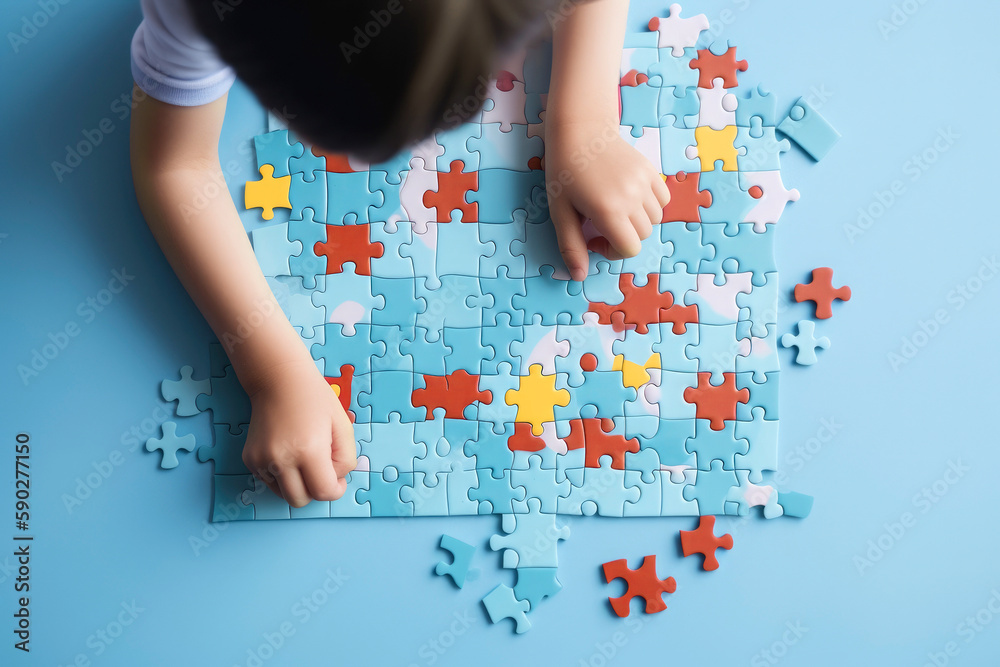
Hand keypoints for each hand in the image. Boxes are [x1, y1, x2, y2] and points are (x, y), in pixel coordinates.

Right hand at [241, 360, 356, 506]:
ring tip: (304, 458)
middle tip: (322, 469)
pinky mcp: (250, 459)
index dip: (336, 490)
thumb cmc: (315, 399)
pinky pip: (270, 482)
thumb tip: (335, 481)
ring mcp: (261, 460)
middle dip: (315, 491)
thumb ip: (346, 459)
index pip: (323, 492)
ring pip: (284, 494)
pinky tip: (288, 452)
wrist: (279, 380)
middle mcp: (280, 459)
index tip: (338, 479)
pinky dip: (282, 475)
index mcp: (308, 451)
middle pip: (300, 500)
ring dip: (298, 485)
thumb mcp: (343, 427)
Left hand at [544, 118, 670, 280]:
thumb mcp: (561, 212)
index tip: (595, 239)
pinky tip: (630, 197)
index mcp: (609, 210)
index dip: (613, 251)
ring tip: (616, 208)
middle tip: (601, 223)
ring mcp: (644, 182)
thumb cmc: (565, 172)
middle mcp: (631, 197)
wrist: (580, 131)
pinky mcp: (650, 170)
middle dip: (624, 236)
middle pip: (643, 235)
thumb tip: (579, 276)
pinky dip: (650, 204)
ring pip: (655, 218)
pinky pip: (662, 199)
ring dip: (638, 221)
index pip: (630, 249)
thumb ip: (571, 246)